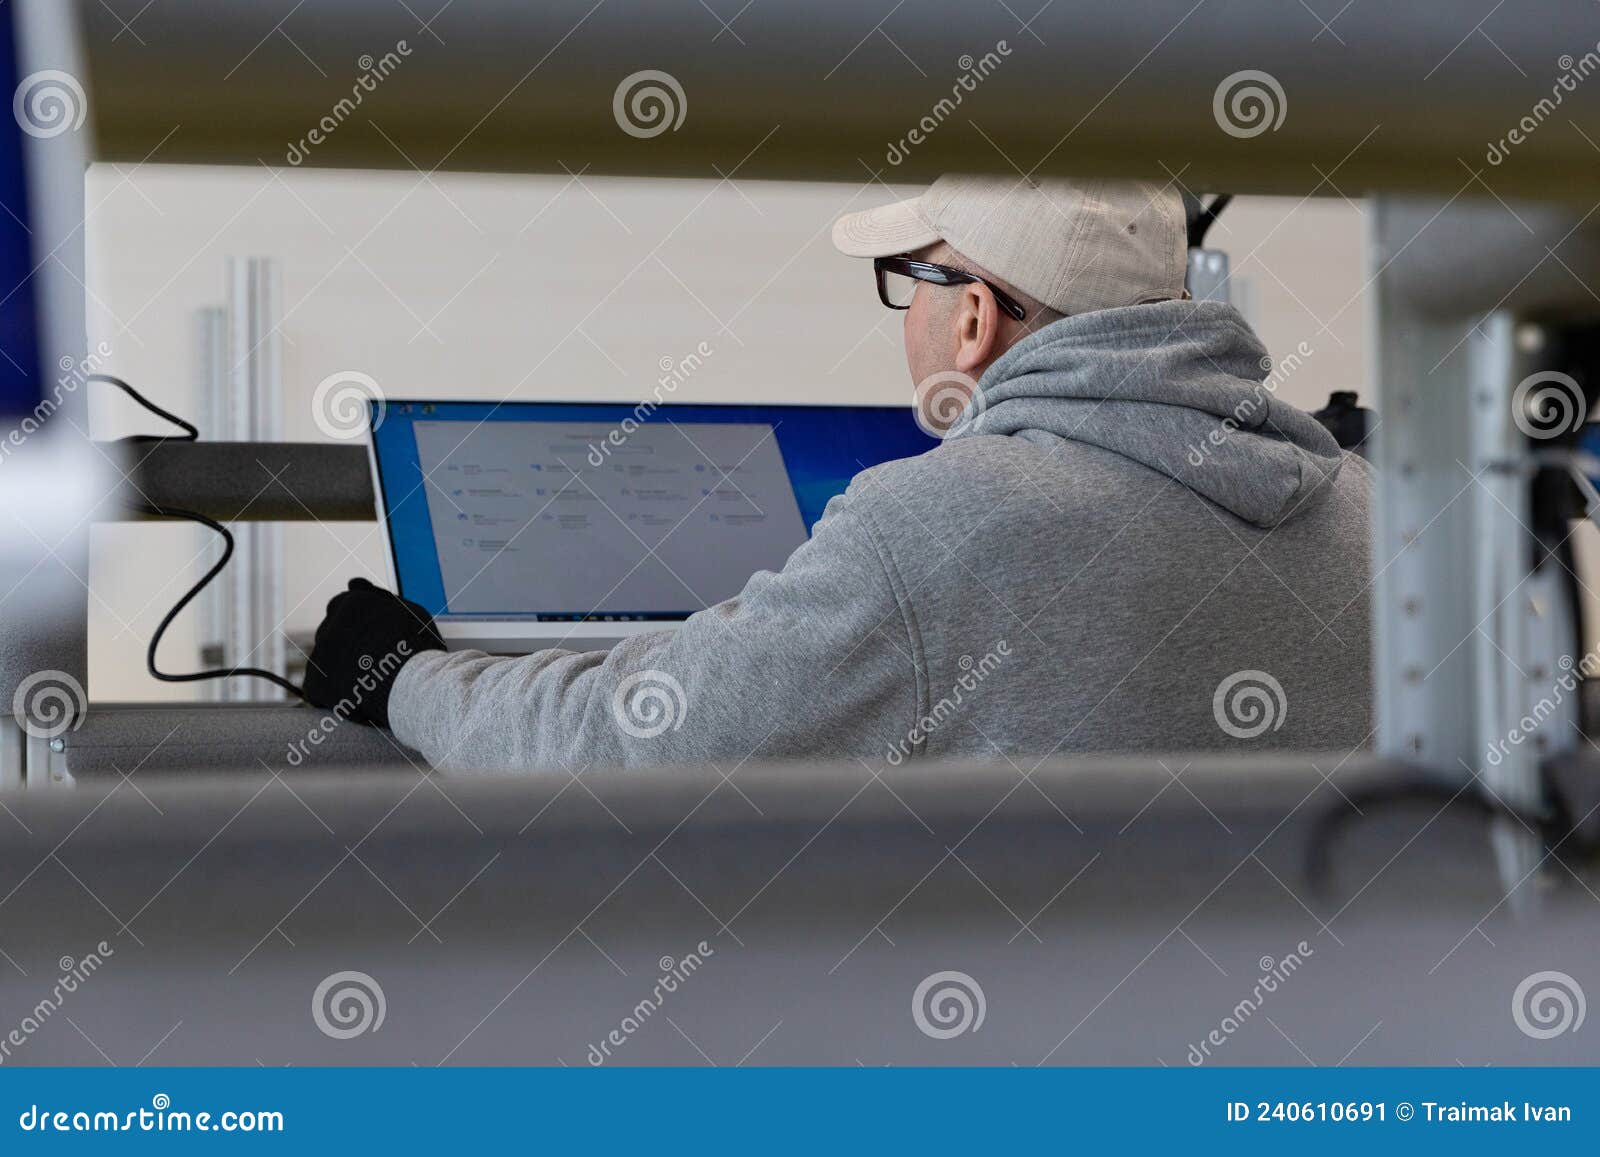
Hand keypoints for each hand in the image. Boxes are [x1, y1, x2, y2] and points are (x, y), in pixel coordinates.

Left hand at [302, 578, 444, 727]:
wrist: (417, 688)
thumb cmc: (420, 648)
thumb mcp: (408, 611)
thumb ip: (377, 595)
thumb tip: (353, 583)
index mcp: (351, 603)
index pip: (340, 605)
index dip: (356, 622)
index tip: (371, 637)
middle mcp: (331, 625)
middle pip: (330, 631)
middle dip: (346, 643)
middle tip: (373, 660)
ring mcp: (322, 654)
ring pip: (323, 658)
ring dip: (338, 666)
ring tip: (366, 680)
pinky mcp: (317, 683)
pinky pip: (315, 687)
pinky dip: (328, 693)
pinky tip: (349, 695)